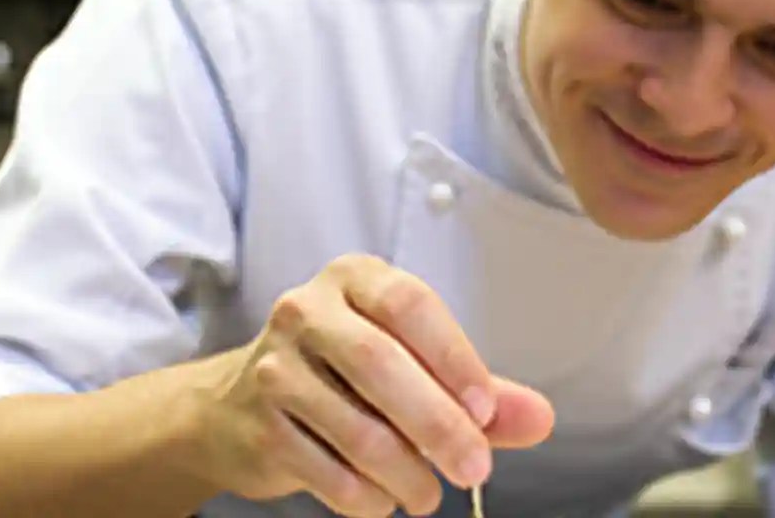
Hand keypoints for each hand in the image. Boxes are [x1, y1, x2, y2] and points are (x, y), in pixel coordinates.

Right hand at [190, 254, 555, 516]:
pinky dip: (366, 496)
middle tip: (476, 468)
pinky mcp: (259, 425)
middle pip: (379, 364)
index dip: (453, 357)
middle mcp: (307, 311)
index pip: (410, 305)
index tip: (486, 410)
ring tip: (430, 495)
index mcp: (355, 279)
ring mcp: (274, 367)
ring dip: (407, 473)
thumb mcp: (415, 365)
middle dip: (437, 425)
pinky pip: (326, 470)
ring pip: (355, 427)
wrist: (236, 408)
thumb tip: (539, 418)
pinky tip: (385, 500)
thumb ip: (479, 391)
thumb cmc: (345, 375)